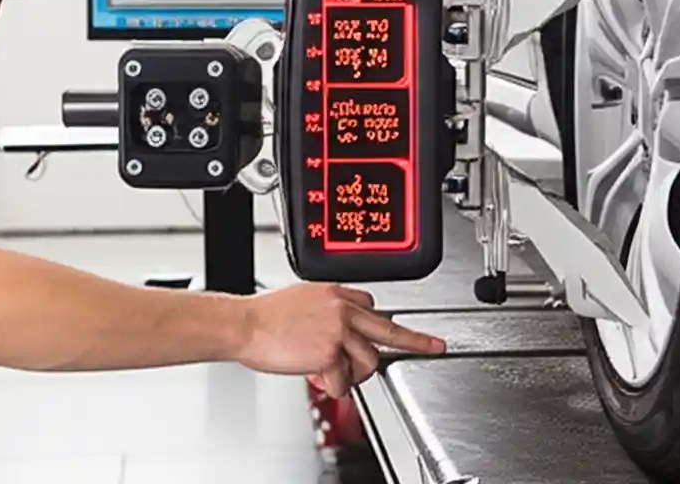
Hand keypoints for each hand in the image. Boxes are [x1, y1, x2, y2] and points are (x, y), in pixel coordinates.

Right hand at [235, 283, 445, 397]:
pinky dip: (332, 387)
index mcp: (335, 293)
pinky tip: (317, 379)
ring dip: (351, 375)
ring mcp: (338, 331)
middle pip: (388, 328)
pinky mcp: (330, 354)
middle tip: (435, 345)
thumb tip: (336, 330)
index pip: (370, 306)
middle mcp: (342, 309)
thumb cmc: (263, 316)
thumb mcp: (301, 298)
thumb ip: (325, 309)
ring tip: (331, 375)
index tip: (394, 327)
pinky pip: (343, 381)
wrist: (244, 324)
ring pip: (368, 362)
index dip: (377, 324)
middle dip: (416, 339)